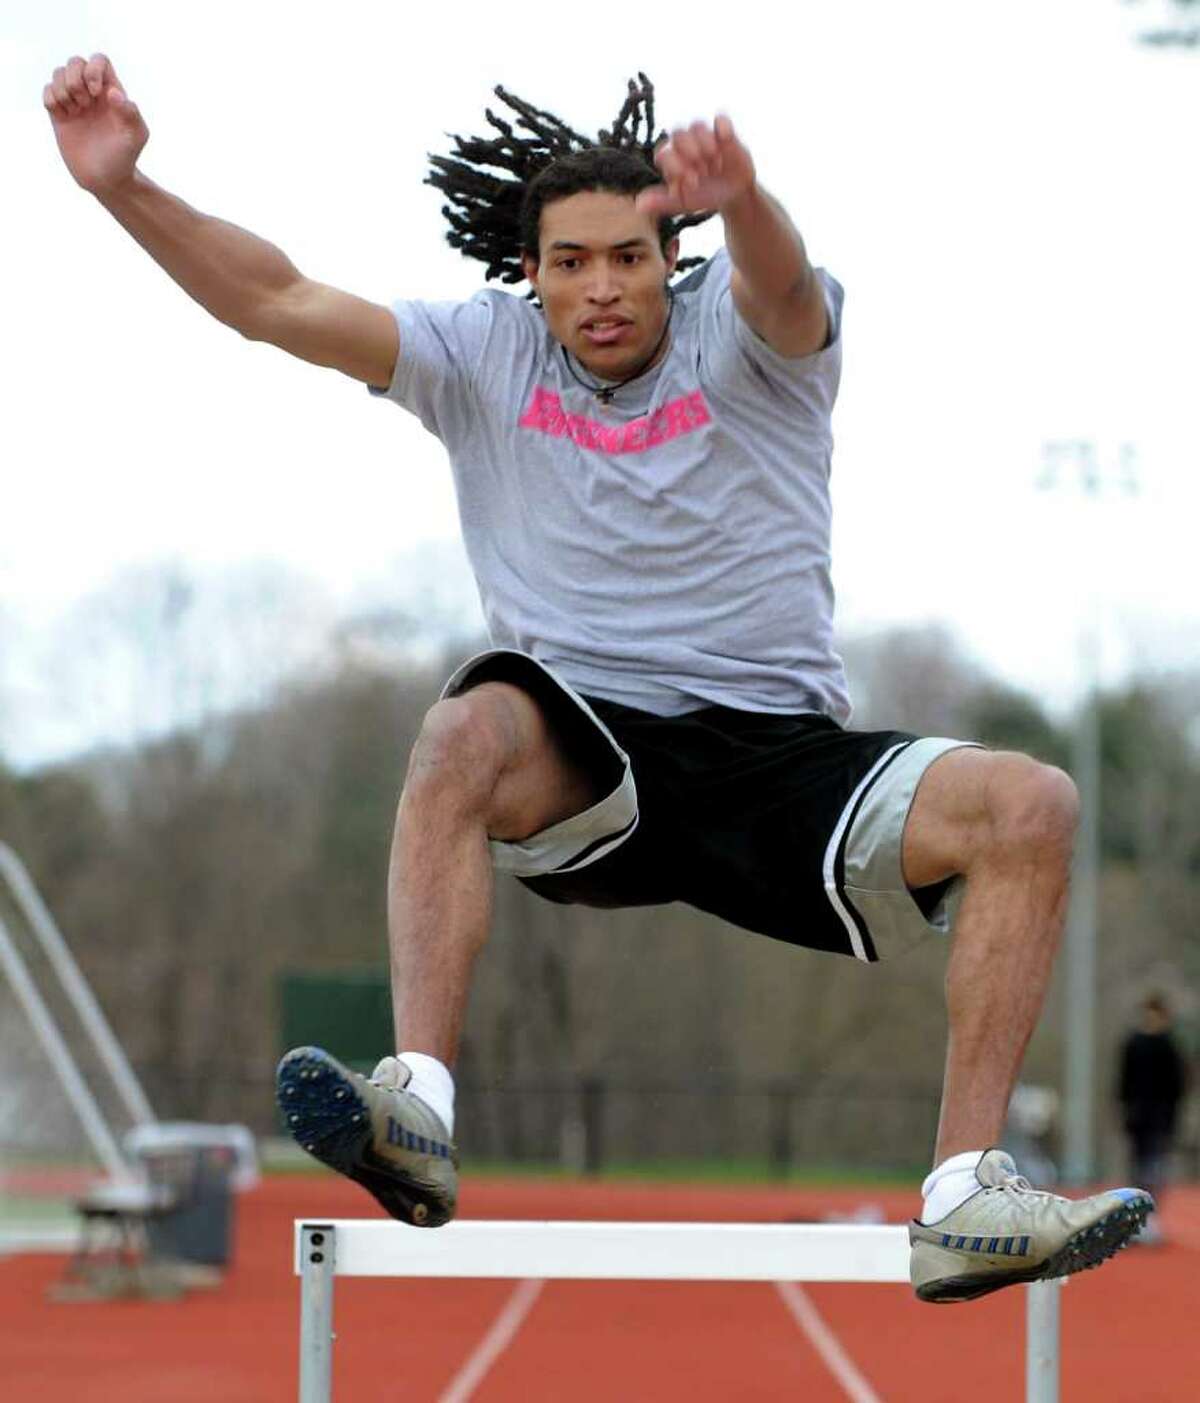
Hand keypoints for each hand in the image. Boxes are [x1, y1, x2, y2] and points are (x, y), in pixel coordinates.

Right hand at [44, 54, 148, 196]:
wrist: (106, 179)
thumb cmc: (125, 157)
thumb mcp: (136, 136)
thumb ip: (131, 113)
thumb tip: (113, 92)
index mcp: (112, 92)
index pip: (99, 60)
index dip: (93, 69)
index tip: (97, 92)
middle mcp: (92, 93)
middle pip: (75, 62)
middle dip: (75, 79)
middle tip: (84, 105)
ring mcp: (74, 102)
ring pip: (58, 73)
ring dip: (62, 89)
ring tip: (74, 112)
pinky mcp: (59, 114)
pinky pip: (47, 91)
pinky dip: (51, 99)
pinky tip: (64, 117)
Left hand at [635, 116, 755, 217]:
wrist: (733, 192)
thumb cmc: (704, 195)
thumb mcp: (684, 202)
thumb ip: (663, 202)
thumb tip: (639, 205)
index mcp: (670, 158)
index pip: (664, 154)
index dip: (676, 166)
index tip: (692, 183)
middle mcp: (684, 143)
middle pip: (678, 135)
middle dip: (689, 152)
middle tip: (703, 173)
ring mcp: (704, 135)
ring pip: (696, 126)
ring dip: (705, 143)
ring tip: (716, 165)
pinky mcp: (723, 132)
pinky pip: (720, 120)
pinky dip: (722, 127)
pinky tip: (725, 139)